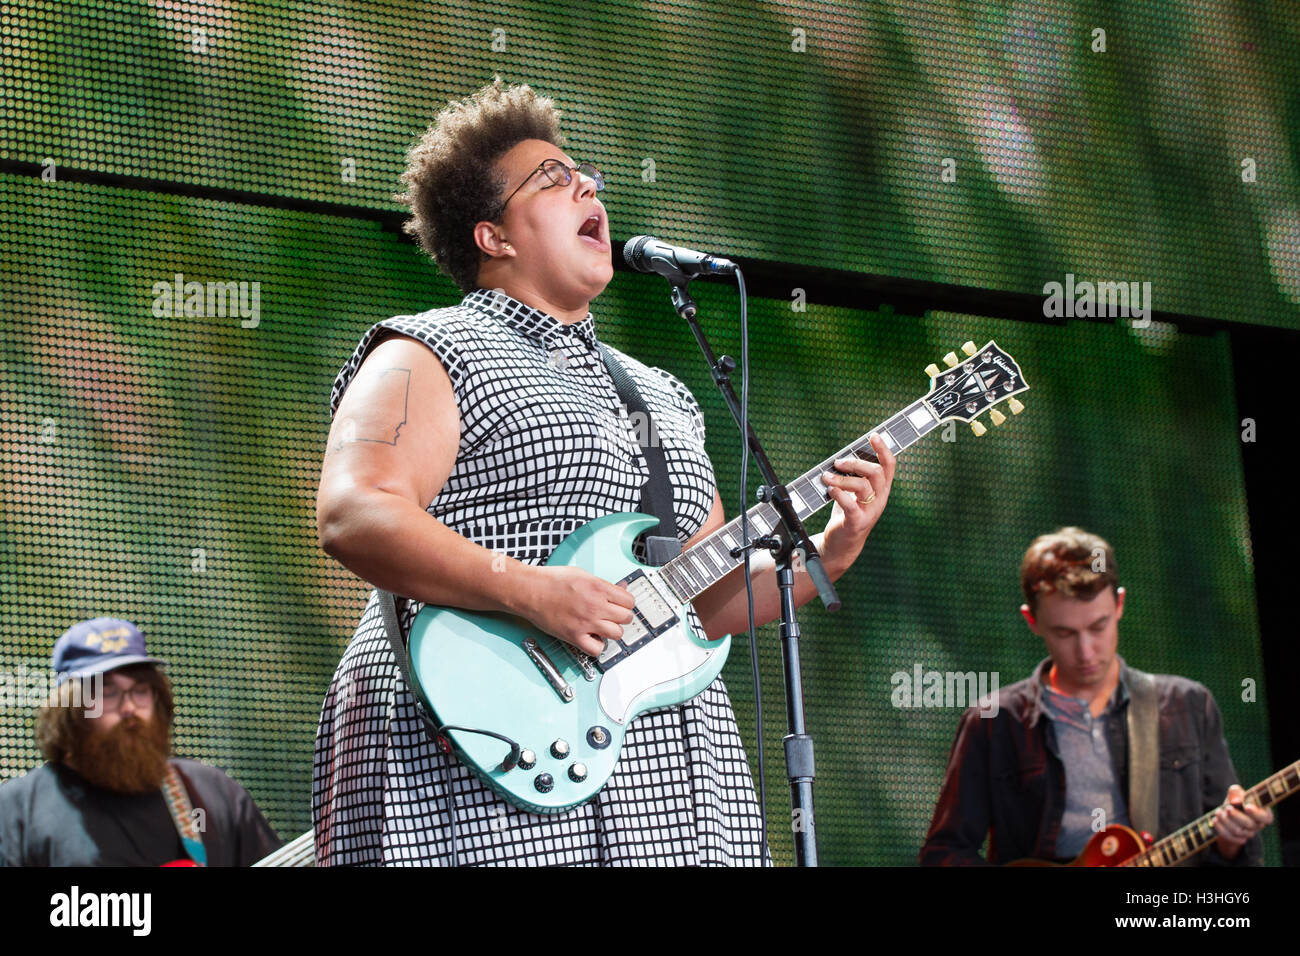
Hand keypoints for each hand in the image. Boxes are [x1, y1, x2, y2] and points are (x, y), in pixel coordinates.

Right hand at [521, 565, 634, 656]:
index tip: (621, 604)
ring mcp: (586, 622)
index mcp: (598, 587)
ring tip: (603, 627)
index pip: (629, 601)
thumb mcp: (582, 574)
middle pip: (626, 617)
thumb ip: (603, 584)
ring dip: (612, 631)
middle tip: (613, 615)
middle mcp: (595, 605)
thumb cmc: (550, 580)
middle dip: (621, 616)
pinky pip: (597, 649)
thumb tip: (620, 590)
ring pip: (617, 634)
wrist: (529, 590)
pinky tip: (592, 637)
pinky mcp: (574, 636)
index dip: (626, 603)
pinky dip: (597, 645)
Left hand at [819, 432, 897, 573]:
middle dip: (855, 463)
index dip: (883, 449)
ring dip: (842, 478)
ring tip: (826, 477)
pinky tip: (830, 490)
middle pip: (875, 473)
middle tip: (838, 463)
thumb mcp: (853, 492)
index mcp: (881, 489)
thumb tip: (844, 455)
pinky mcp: (856, 523)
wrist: (842, 545)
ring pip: (862, 487)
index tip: (873, 436)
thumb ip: (854, 476)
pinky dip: (839, 495)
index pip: (889, 466)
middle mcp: (879, 499)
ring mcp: (869, 512)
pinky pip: (851, 506)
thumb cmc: (847, 513)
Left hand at [1213, 784, 1272, 856]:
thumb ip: (1236, 792)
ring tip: (1218, 812)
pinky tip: (1216, 820)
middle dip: (1236, 816)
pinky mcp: (1239, 839)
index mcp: (1262, 812)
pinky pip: (1230, 837)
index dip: (1257, 814)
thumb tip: (1236, 801)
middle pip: (1250, 825)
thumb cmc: (1235, 802)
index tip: (1247, 807)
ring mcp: (1249, 833)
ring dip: (1225, 820)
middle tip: (1227, 808)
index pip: (1266, 817)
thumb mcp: (1235, 793)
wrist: (1227, 813)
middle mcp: (1258, 824)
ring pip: (1238, 831)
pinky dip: (1220, 828)